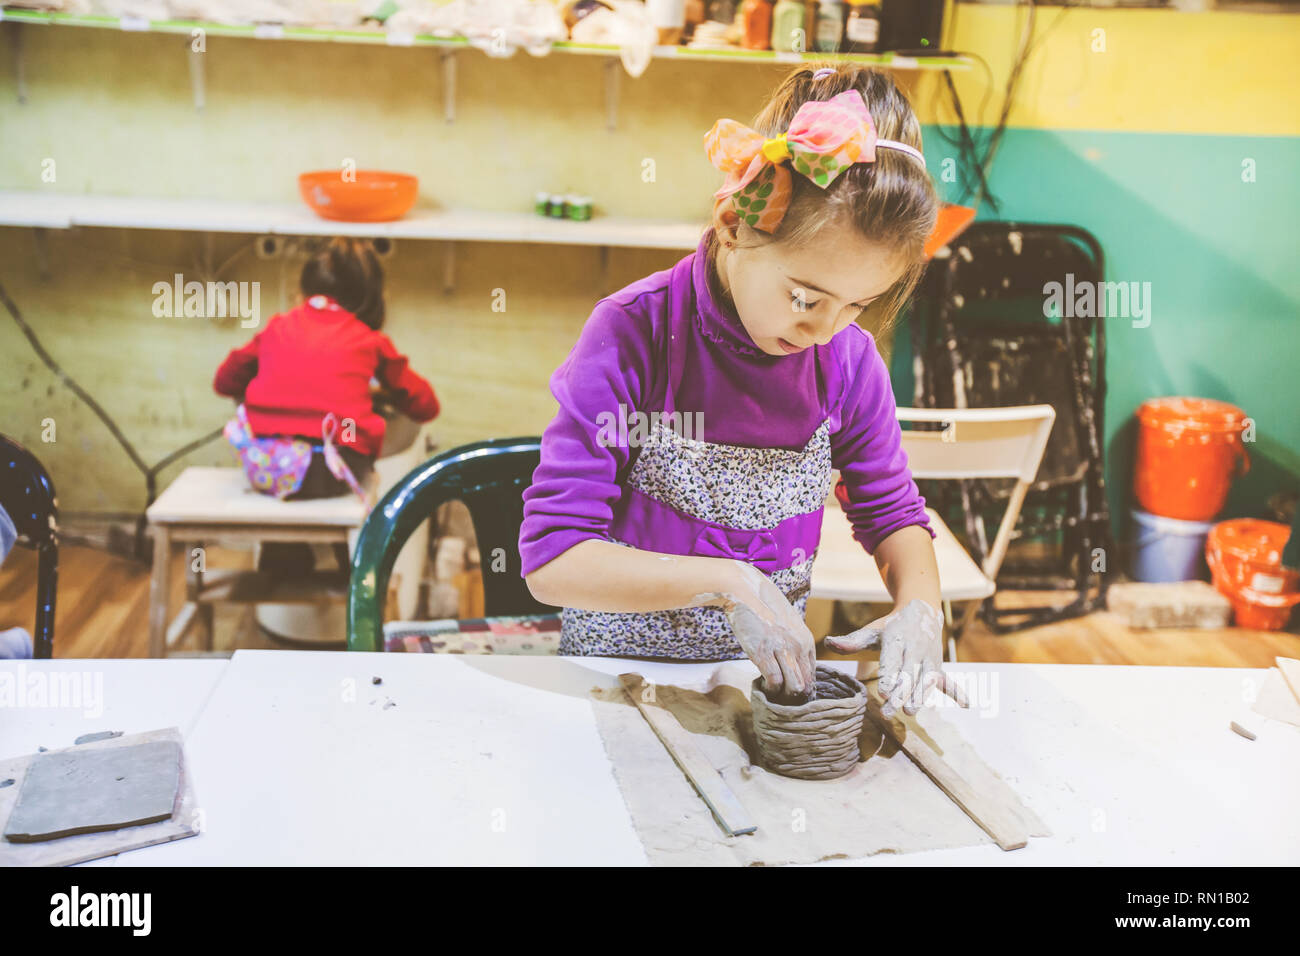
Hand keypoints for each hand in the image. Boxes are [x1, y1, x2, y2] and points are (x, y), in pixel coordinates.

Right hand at [708, 560, 816, 697]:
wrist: (744, 589)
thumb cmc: (763, 605)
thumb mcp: (788, 622)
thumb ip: (794, 641)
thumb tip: (792, 663)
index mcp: (806, 640)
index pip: (813, 675)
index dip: (802, 687)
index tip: (789, 690)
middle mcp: (798, 646)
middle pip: (806, 685)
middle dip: (795, 696)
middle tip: (781, 697)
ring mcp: (782, 649)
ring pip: (794, 687)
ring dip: (783, 695)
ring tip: (773, 692)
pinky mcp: (763, 652)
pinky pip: (774, 681)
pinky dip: (769, 688)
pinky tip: (763, 685)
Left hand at [824, 599, 967, 716]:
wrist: (921, 611)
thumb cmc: (891, 627)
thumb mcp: (872, 630)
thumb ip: (851, 641)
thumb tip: (828, 642)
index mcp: (897, 639)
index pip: (893, 660)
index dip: (891, 675)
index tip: (886, 692)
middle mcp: (915, 649)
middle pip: (908, 674)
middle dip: (901, 694)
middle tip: (891, 712)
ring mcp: (929, 658)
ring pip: (926, 680)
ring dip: (922, 696)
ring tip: (912, 712)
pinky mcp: (939, 666)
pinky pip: (949, 680)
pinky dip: (958, 691)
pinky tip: (967, 704)